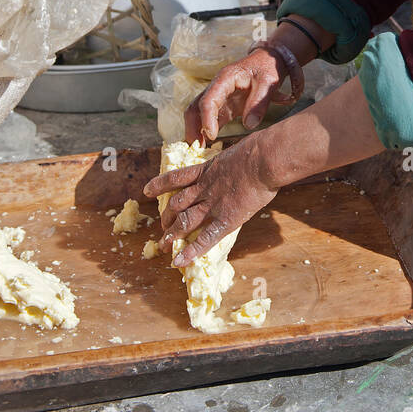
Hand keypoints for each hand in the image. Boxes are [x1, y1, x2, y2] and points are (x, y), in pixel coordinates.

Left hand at [143, 136, 277, 264]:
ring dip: (172, 234)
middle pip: (177, 204)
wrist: (265, 160)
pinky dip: (191, 251)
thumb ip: (233, 163)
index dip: (160, 185)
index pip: (177, 178)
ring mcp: (213, 204)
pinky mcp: (226, 219)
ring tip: (164, 245)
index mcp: (207, 169)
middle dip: (167, 217)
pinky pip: (205, 238)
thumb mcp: (240, 152)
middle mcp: (204, 188)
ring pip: (185, 221)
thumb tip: (240, 162)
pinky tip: (180, 260)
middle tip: (162, 227)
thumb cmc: (261, 150)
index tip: (147, 190)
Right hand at [184, 48, 293, 141]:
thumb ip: (259, 102)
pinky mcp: (223, 106)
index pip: (209, 99)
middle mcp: (216, 87)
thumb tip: (249, 125)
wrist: (267, 61)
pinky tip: (207, 145)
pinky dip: (205, 131)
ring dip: (195, 130)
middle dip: (192, 127)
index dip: (207, 118)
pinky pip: (209, 119)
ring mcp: (218, 97)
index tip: (211, 135)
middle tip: (195, 147)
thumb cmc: (267, 68)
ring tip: (198, 150)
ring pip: (198, 113)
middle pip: (195, 107)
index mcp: (225, 78)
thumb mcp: (268, 82)